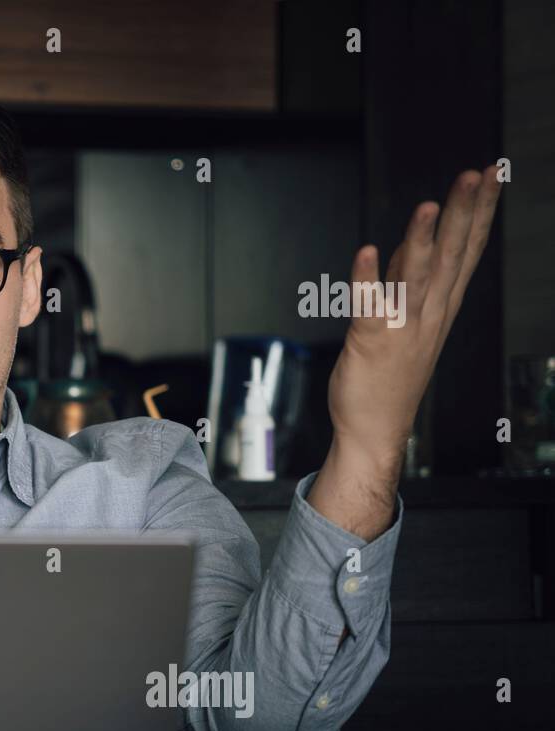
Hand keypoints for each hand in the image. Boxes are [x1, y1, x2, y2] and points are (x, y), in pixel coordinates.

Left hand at [309, 166, 502, 539]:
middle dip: (464, 212)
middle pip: (451, 255)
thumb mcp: (410, 323)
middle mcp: (428, 314)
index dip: (481, 210)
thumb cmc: (390, 378)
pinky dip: (366, 279)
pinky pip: (369, 306)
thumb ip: (410, 284)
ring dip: (422, 240)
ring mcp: (401, 328)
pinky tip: (365, 252)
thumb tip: (414, 246)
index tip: (494, 173)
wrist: (374, 430)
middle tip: (477, 172)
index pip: (468, 250)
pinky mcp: (370, 342)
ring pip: (416, 277)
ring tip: (428, 204)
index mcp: (441, 307)